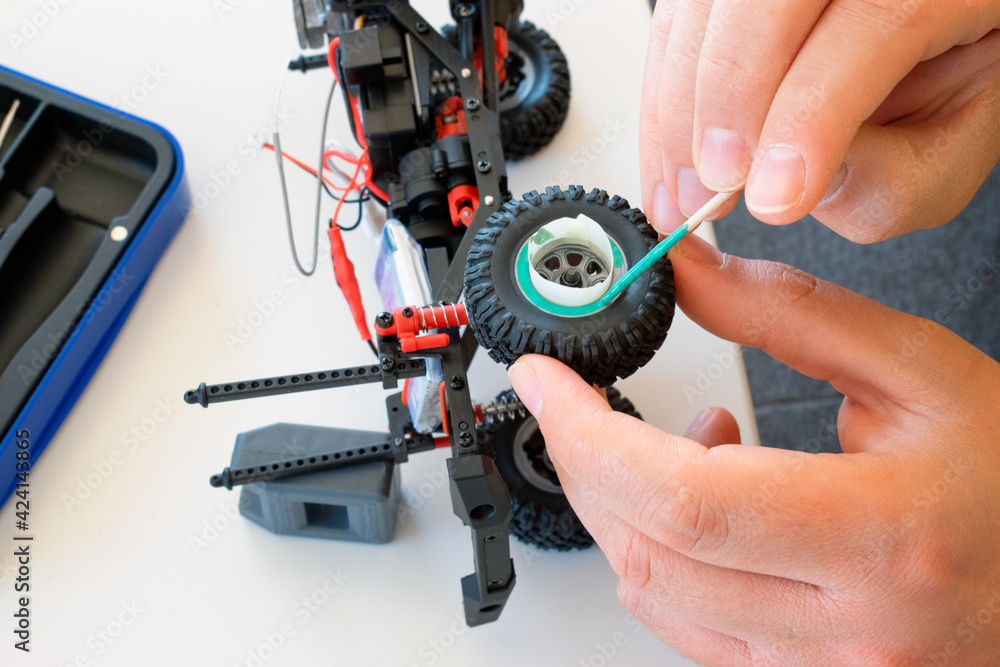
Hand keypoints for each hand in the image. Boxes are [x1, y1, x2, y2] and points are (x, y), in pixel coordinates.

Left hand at [508, 233, 999, 664]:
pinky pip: (688, 627)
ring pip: (656, 595)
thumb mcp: (917, 370)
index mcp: (886, 536)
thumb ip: (788, 313)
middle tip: (575, 402)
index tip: (550, 382)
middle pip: (652, 552)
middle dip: (586, 464)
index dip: (593, 436)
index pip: (688, 500)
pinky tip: (694, 507)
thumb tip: (685, 272)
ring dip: (620, 507)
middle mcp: (851, 627)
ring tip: (662, 444)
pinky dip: (659, 555)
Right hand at [640, 1, 999, 242]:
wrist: (931, 48)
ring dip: (679, 108)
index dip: (809, 116)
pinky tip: (669, 159)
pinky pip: (674, 23)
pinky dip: (661, 97)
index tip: (771, 198)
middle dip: (725, 103)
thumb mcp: (946, 155)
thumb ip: (888, 183)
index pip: (873, 21)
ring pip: (703, 8)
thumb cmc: (940, 95)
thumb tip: (785, 187)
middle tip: (716, 188)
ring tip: (684, 190)